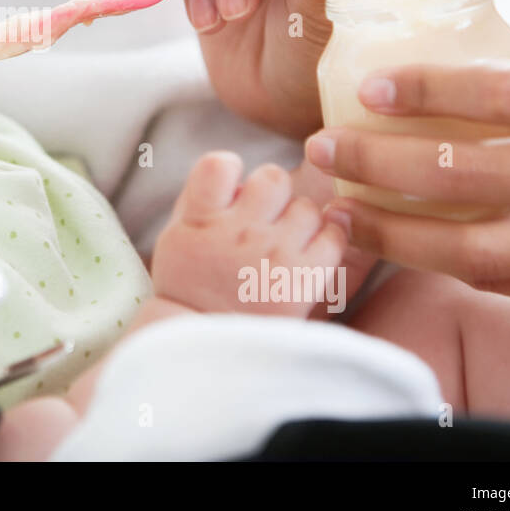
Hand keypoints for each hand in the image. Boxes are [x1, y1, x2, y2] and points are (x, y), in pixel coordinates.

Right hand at [150, 152, 349, 317]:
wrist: (204, 347)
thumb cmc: (189, 286)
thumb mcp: (176, 235)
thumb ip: (200, 198)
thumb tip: (235, 172)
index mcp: (201, 218)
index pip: (220, 164)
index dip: (231, 169)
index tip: (232, 190)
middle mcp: (239, 230)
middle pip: (272, 177)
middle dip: (272, 193)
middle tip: (266, 216)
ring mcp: (274, 253)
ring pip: (306, 206)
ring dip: (300, 219)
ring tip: (288, 240)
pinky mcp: (304, 278)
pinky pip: (334, 235)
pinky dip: (329, 238)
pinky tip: (313, 251)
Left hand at [305, 59, 509, 307]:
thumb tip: (452, 70)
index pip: (503, 91)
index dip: (426, 89)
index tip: (367, 86)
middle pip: (471, 173)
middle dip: (380, 162)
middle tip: (321, 146)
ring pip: (480, 247)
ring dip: (397, 232)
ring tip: (341, 210)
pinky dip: (448, 267)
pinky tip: (401, 247)